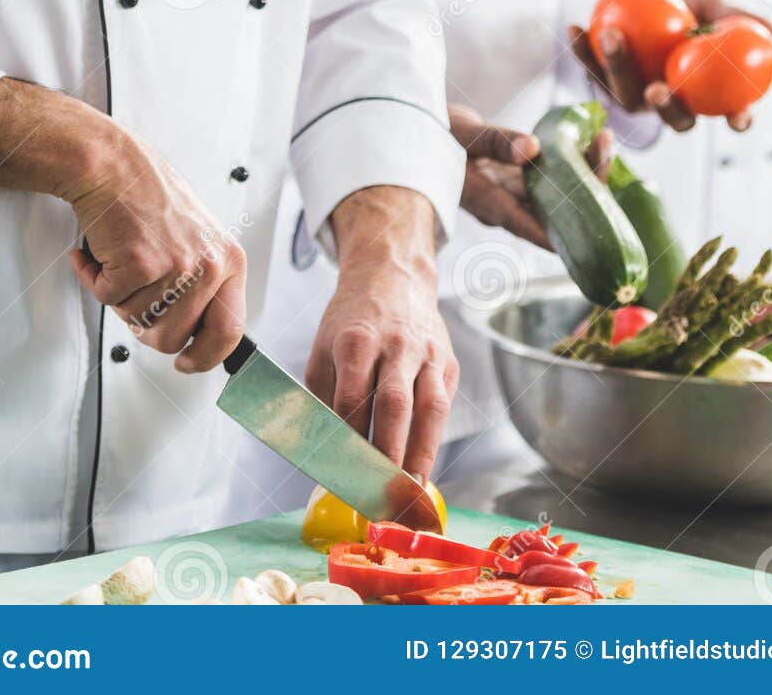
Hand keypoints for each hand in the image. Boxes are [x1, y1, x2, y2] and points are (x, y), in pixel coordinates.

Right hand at [66, 120, 246, 371]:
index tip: (189, 363)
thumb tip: (198, 336)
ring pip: (138, 323)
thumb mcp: (199, 239)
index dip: (206, 356)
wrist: (113, 164)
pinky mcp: (139, 263)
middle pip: (174, 339)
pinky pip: (107, 300)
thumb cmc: (149, 197)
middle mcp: (208, 265)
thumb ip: (204, 284)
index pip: (230, 331)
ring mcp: (175, 266)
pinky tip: (103, 250)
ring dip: (120, 297)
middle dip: (147, 325)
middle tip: (137, 289)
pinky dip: (95, 278)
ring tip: (124, 258)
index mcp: (229, 260)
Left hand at [304, 188, 457, 480]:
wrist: (392, 276)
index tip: (343, 477)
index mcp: (356, 339)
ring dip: (422, 453)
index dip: (349, 441)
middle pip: (394, 404)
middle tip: (383, 496)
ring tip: (413, 492)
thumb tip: (323, 452)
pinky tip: (423, 466)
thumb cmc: (351, 321)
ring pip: (429, 407)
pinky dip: (435, 438)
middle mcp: (395, 344)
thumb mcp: (323, 349)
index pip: (353, 399)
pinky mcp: (447, 361)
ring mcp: (426, 352)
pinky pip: (443, 404)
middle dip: (389, 453)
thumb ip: (324, 397)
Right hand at [450, 103, 610, 247]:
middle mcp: (502, 204)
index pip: (526, 224)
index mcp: (484, 200)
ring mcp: (510, 193)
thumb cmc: (436, 133)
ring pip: (554, 193)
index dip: (557, 235)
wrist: (423, 130)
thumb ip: (496, 142)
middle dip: (583, 186)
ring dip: (581, 171)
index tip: (589, 241)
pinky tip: (588, 141)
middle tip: (604, 152)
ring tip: (603, 139)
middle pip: (549, 208)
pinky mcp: (516, 180)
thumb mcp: (463, 134)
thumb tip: (533, 148)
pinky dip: (569, 162)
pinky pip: (549, 178)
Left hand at [570, 0, 771, 132]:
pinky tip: (574, 27)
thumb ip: (735, 17)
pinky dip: (582, 49)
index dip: (738, 119)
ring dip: (617, 67)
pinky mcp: (604, 81)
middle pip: (674, 118)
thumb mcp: (711, 5)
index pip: (731, 112)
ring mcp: (637, 96)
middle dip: (666, 109)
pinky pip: (591, 69)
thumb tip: (768, 28)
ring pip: (626, 95)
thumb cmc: (689, 5)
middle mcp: (673, 101)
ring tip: (611, 35)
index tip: (739, 117)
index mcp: (708, 92)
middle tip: (657, 89)